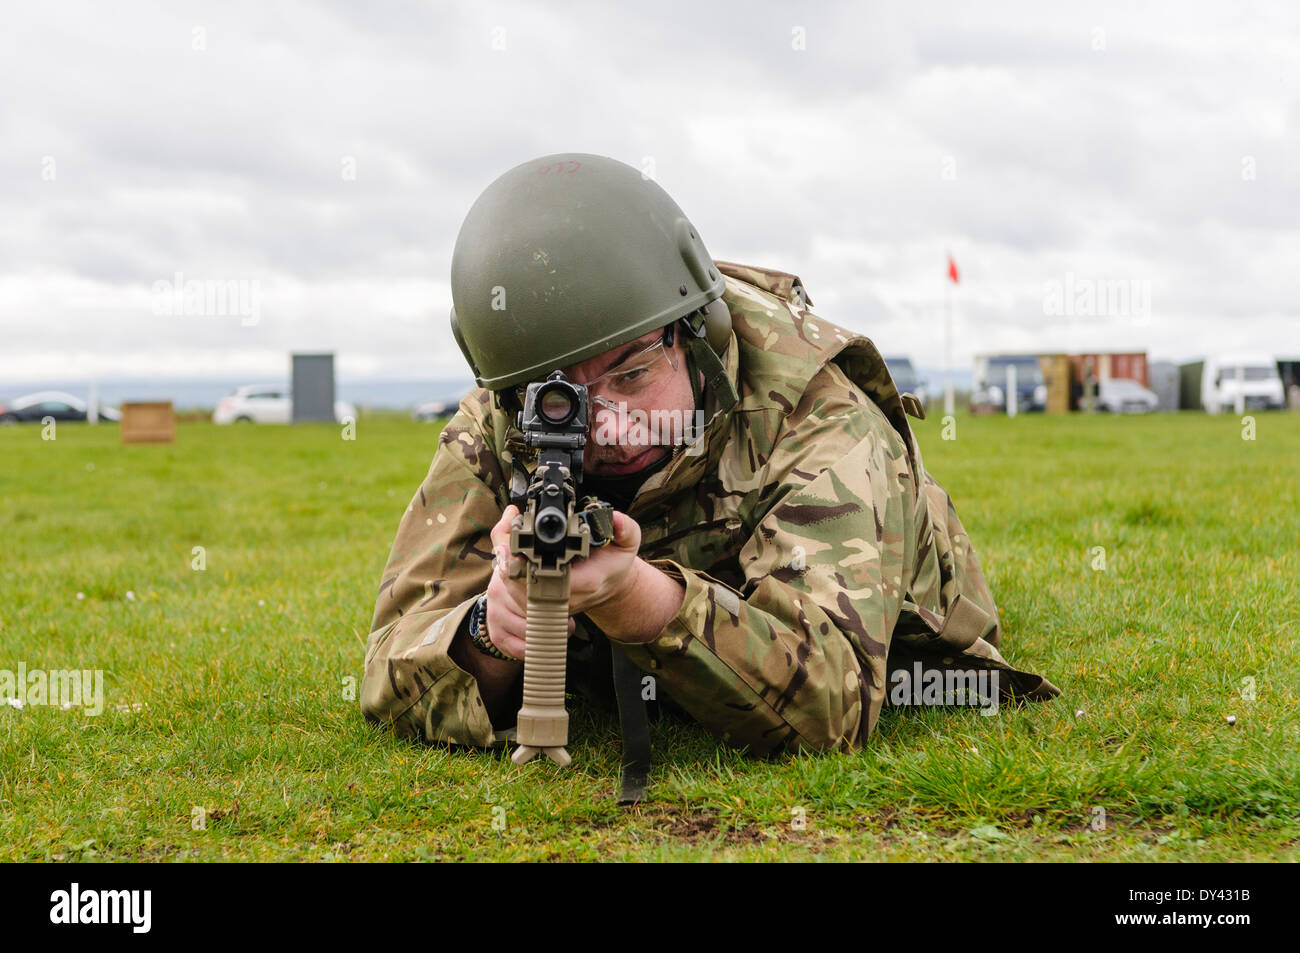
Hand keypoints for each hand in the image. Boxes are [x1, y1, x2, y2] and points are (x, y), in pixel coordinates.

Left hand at [486, 504, 641, 649]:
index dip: (528, 562)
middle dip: (509, 560)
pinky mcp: (542, 604)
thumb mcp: (628, 542)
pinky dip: (507, 574)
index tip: (519, 542)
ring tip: (504, 538)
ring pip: (514, 592)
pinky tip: (506, 553)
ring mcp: (552, 604)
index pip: (549, 577)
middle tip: (505, 534)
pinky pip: (515, 594)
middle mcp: (566, 597)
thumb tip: (613, 517)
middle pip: (523, 586)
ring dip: (505, 565)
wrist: (613, 584)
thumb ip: (624, 528)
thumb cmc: (616, 563)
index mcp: (586, 582)